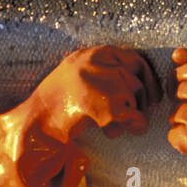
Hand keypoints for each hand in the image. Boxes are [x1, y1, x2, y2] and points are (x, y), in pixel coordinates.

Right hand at [0, 46, 157, 186]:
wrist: (34, 125)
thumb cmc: (55, 105)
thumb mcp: (79, 76)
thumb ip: (104, 72)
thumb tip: (138, 80)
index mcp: (90, 53)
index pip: (133, 58)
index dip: (146, 77)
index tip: (151, 93)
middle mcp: (96, 63)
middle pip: (135, 78)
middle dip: (141, 97)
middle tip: (140, 111)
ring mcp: (101, 82)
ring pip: (134, 98)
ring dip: (132, 114)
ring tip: (116, 127)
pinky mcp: (105, 105)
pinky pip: (134, 116)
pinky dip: (135, 126)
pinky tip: (121, 132)